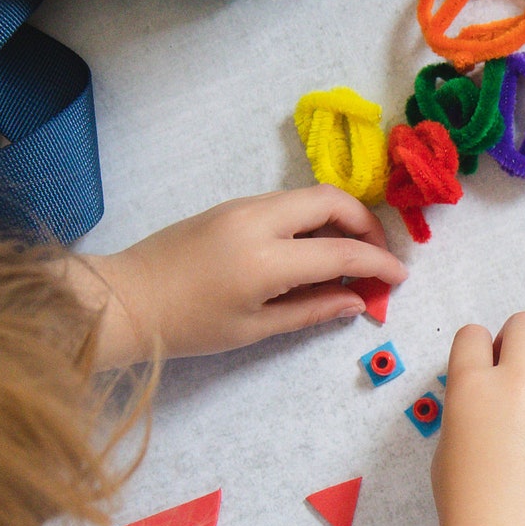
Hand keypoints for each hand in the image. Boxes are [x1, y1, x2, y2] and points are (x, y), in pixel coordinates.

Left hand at [68, 187, 406, 364]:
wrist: (125, 298)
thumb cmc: (186, 326)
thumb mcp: (253, 328)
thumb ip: (311, 311)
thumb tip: (356, 302)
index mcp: (265, 259)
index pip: (341, 251)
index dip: (378, 264)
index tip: (399, 279)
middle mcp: (258, 220)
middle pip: (333, 201)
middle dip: (367, 226)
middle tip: (379, 260)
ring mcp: (242, 206)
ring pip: (309, 196)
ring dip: (341, 219)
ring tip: (351, 258)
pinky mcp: (231, 206)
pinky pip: (286, 203)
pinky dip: (313, 220)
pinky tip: (315, 251)